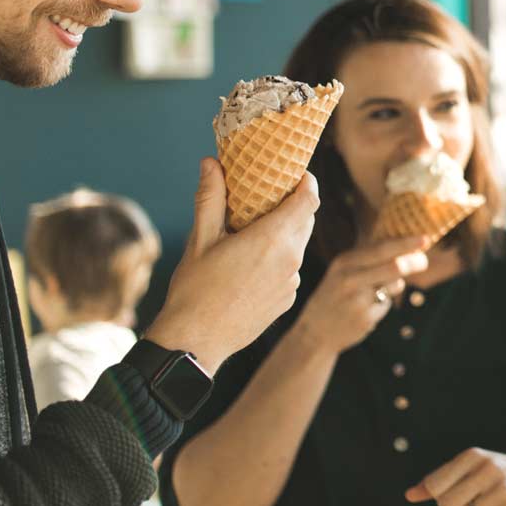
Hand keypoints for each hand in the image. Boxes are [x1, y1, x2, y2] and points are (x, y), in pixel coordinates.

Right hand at [146, 158, 317, 372]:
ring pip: (299, 246)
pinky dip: (280, 259)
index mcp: (273, 239)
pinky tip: (254, 263)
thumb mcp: (200, 239)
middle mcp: (291, 259)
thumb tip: (210, 163)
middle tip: (271, 196)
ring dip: (286, 234)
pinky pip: (291, 270)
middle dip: (294, 205)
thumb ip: (210, 198)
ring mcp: (292, 282)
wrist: (196, 341)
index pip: (309, 198)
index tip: (295, 172)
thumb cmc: (195, 288)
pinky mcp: (288, 299)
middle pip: (307, 220)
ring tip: (258, 230)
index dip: (306, 181)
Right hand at [292, 235, 431, 354]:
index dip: (406, 244)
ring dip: (395, 285)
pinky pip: (387, 304)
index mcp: (345, 262)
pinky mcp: (365, 318)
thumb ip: (368, 258)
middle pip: (393, 266)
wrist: (315, 331)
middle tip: (424, 261)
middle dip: (414, 262)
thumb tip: (405, 245)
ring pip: (394, 285)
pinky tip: (366, 309)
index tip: (426, 239)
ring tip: (376, 291)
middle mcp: (350, 278)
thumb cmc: (335, 294)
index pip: (381, 249)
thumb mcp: (342, 270)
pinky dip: (383, 303)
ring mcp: (358, 300)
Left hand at [405, 448, 505, 505]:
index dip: (439, 495)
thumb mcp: (468, 468)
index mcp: (474, 456)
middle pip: (446, 505)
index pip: (435, 485)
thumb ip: (438, 481)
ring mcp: (502, 491)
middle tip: (468, 502)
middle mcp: (489, 470)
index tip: (452, 491)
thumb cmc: (496, 474)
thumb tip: (409, 495)